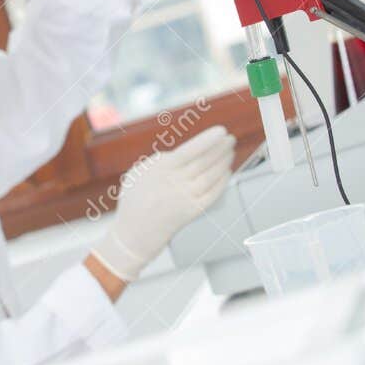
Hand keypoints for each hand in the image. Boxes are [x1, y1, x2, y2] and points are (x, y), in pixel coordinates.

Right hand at [90, 125, 235, 280]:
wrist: (134, 234)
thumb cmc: (135, 200)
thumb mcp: (139, 173)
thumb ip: (160, 160)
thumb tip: (184, 153)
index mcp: (160, 171)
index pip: (189, 151)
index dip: (207, 140)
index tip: (221, 131)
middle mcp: (174, 184)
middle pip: (204, 163)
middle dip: (221, 149)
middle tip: (230, 139)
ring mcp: (185, 199)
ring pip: (211, 177)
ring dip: (223, 163)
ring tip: (230, 152)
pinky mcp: (192, 212)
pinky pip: (213, 194)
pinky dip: (222, 182)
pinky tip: (227, 172)